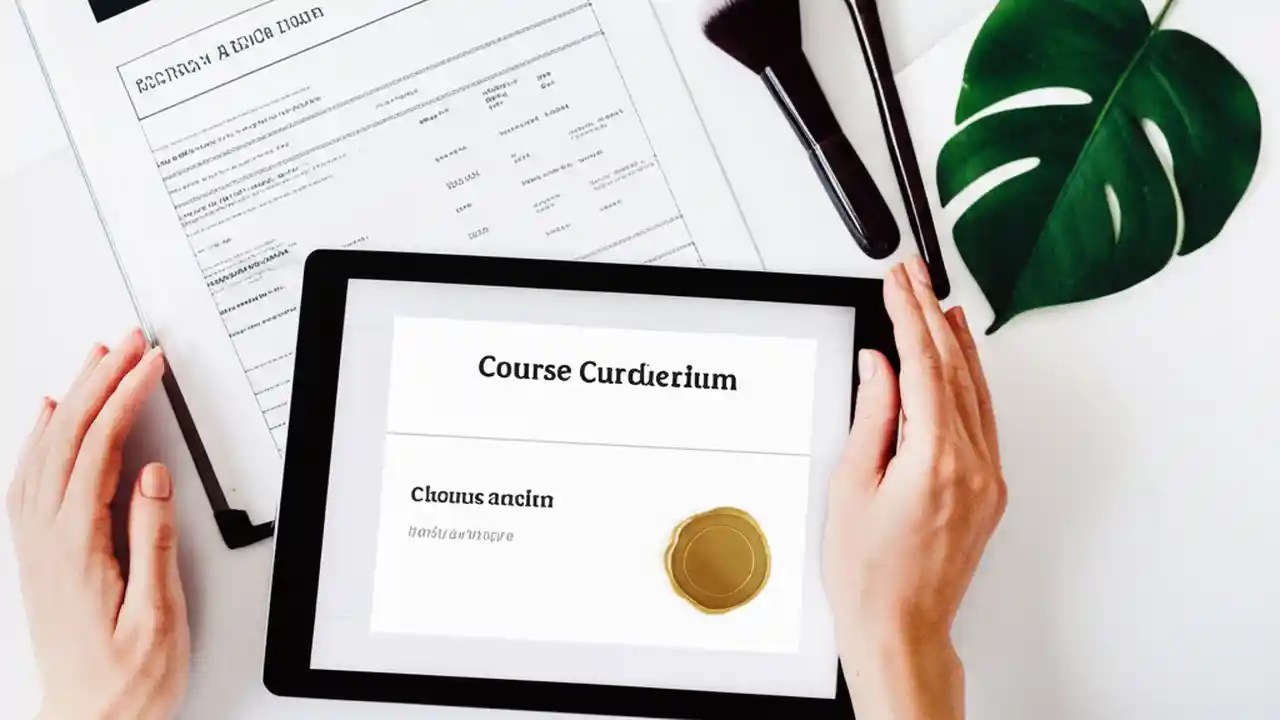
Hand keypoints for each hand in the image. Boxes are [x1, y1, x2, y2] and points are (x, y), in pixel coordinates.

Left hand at [7, 329, 188, 719]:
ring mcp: (36, 545)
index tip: (148, 363)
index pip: (101, 449)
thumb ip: (153, 541)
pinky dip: (41, 437)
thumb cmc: (126, 680)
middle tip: (126, 342)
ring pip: (46, 450)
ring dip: (71, 399)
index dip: (126, 397)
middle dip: (99, 381)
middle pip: (68, 438)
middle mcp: (47, 539)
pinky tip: (50, 419)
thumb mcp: (157, 615)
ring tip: (95, 361)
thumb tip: (152, 477)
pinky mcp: (39, 553)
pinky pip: (29, 477)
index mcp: (78, 547)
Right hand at [823, 257, 1005, 719]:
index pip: (924, 366)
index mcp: (937, 461)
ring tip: (940, 303)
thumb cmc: (870, 575)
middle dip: (931, 315)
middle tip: (913, 276)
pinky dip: (969, 381)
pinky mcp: (988, 490)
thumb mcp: (852, 486)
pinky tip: (961, 363)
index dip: (908, 315)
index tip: (897, 282)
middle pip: (956, 369)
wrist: (901, 627)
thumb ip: (873, 417)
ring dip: (957, 342)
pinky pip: (982, 418)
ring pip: (976, 391)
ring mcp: (987, 478)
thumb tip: (880, 366)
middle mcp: (973, 465)